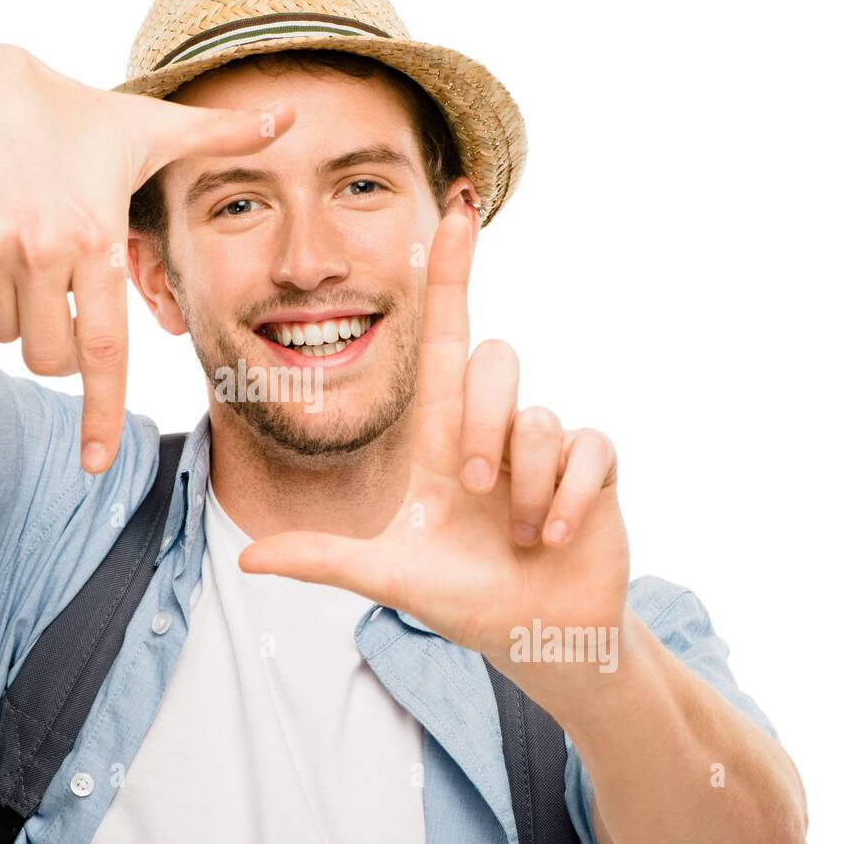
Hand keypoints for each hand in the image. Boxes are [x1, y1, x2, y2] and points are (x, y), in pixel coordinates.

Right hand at [0, 43, 295, 472]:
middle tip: (60, 287)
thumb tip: (290, 117)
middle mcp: (40, 249)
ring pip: (3, 333)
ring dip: (15, 308)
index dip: (99, 414)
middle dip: (57, 342)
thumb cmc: (72, 116)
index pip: (103, 350)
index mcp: (96, 236)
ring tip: (23, 243)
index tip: (94, 463)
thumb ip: (220, 135)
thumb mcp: (146, 125)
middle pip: (49, 357)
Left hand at [238, 208, 629, 676]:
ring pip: (539, 416)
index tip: (456, 206)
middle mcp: (492, 427)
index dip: (450, 272)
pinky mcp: (595, 466)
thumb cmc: (460, 596)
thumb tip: (248, 558)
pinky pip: (590, 448)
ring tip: (518, 535)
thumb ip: (322, 558)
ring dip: (524, 485)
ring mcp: (546, 444)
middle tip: (471, 491)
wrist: (535, 636)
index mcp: (439, 435)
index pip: (445, 334)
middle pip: (493, 360)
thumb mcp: (386, 576)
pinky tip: (553, 538)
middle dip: (480, 426)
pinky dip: (569, 498)